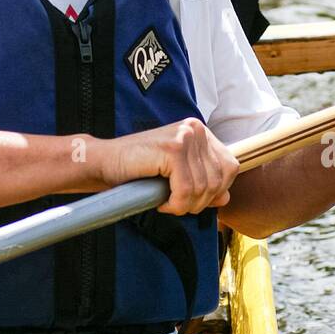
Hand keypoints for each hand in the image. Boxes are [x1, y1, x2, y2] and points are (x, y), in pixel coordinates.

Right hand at [103, 118, 238, 215]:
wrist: (105, 163)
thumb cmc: (138, 170)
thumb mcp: (177, 176)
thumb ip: (203, 183)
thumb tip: (225, 197)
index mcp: (200, 131)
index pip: (229, 167)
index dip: (215, 191)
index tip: (191, 199)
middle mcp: (195, 128)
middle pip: (219, 179)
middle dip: (200, 201)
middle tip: (176, 204)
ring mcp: (184, 136)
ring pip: (203, 187)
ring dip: (185, 205)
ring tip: (166, 202)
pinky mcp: (172, 148)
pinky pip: (186, 190)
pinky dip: (175, 204)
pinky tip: (161, 202)